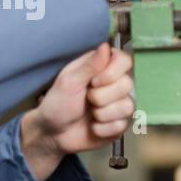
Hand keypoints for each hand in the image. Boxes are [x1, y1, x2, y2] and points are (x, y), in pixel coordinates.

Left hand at [20, 42, 135, 180]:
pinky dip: (102, 128)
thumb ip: (90, 65)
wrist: (53, 133)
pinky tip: (92, 126)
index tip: (93, 82)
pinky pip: (121, 125)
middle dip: (101, 97)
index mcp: (102, 67)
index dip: (112, 73)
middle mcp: (115, 83)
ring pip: (127, 106)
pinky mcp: (120, 123)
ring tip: (89, 113)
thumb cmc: (58, 103)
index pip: (125, 60)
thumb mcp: (69, 82)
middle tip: (86, 99)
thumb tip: (106, 46)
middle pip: (127, 84)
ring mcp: (119, 104)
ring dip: (101, 114)